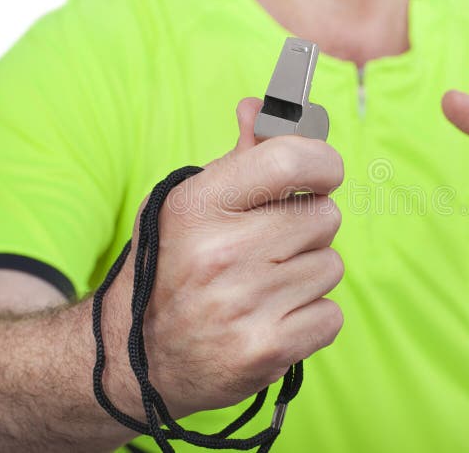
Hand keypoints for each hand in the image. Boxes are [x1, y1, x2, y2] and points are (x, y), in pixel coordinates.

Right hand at [104, 98, 344, 417]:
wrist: (137, 360)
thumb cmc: (170, 270)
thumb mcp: (187, 207)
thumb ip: (236, 158)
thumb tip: (262, 107)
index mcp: (198, 205)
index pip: (290, 160)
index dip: (322, 163)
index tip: (322, 173)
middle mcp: (220, 252)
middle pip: (324, 216)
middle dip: (307, 227)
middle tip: (273, 246)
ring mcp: (244, 305)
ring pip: (331, 266)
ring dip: (308, 274)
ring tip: (264, 287)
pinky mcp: (265, 351)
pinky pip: (331, 314)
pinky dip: (311, 318)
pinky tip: (272, 318)